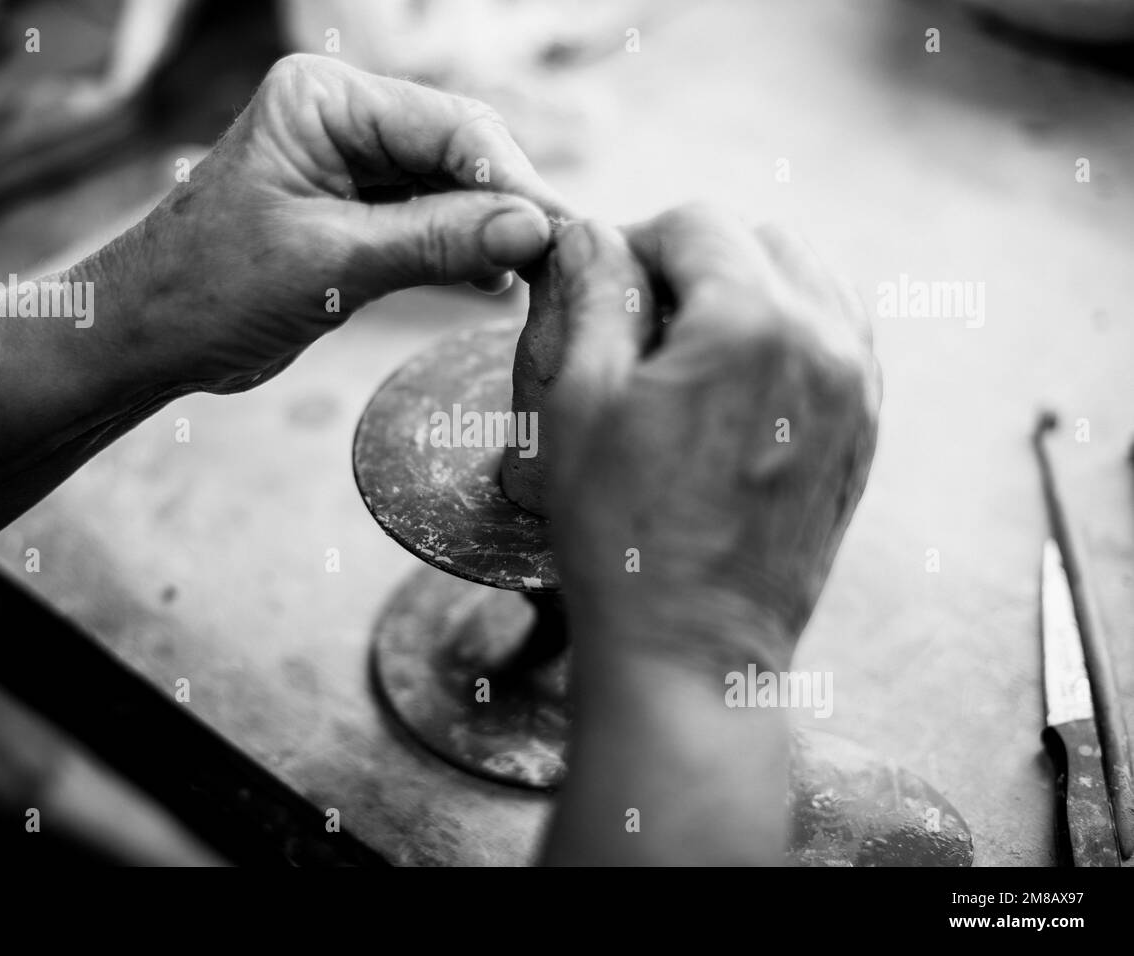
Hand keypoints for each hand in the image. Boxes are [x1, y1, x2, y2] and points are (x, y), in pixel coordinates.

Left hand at [131, 53, 567, 392]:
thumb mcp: (331, 265)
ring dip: (488, 231)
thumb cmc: (210, 290)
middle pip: (457, 150)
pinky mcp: (354, 213)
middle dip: (507, 204)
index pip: (448, 126)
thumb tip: (531, 230)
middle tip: (559, 260)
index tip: (562, 231)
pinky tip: (491, 280)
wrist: (147, 338)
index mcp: (324, 99)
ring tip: (533, 277)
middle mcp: (342, 119)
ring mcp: (349, 166)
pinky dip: (460, 250)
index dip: (512, 179)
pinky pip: (427, 221)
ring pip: (449, 188)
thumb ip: (435, 241)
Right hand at [547, 205, 879, 672]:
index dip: (636, 241)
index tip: (603, 286)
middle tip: (640, 318)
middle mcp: (825, 340)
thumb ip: (592, 294)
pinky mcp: (866, 430)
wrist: (691, 646)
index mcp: (751, 322)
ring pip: (809, 280)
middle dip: (694, 258)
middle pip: (759, 239)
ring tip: (688, 348)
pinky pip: (838, 335)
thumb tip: (591, 234)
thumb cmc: (620, 532)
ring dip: (745, 287)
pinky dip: (788, 329)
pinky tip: (735, 378)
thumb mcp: (578, 401)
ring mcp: (858, 388)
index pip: (696, 222)